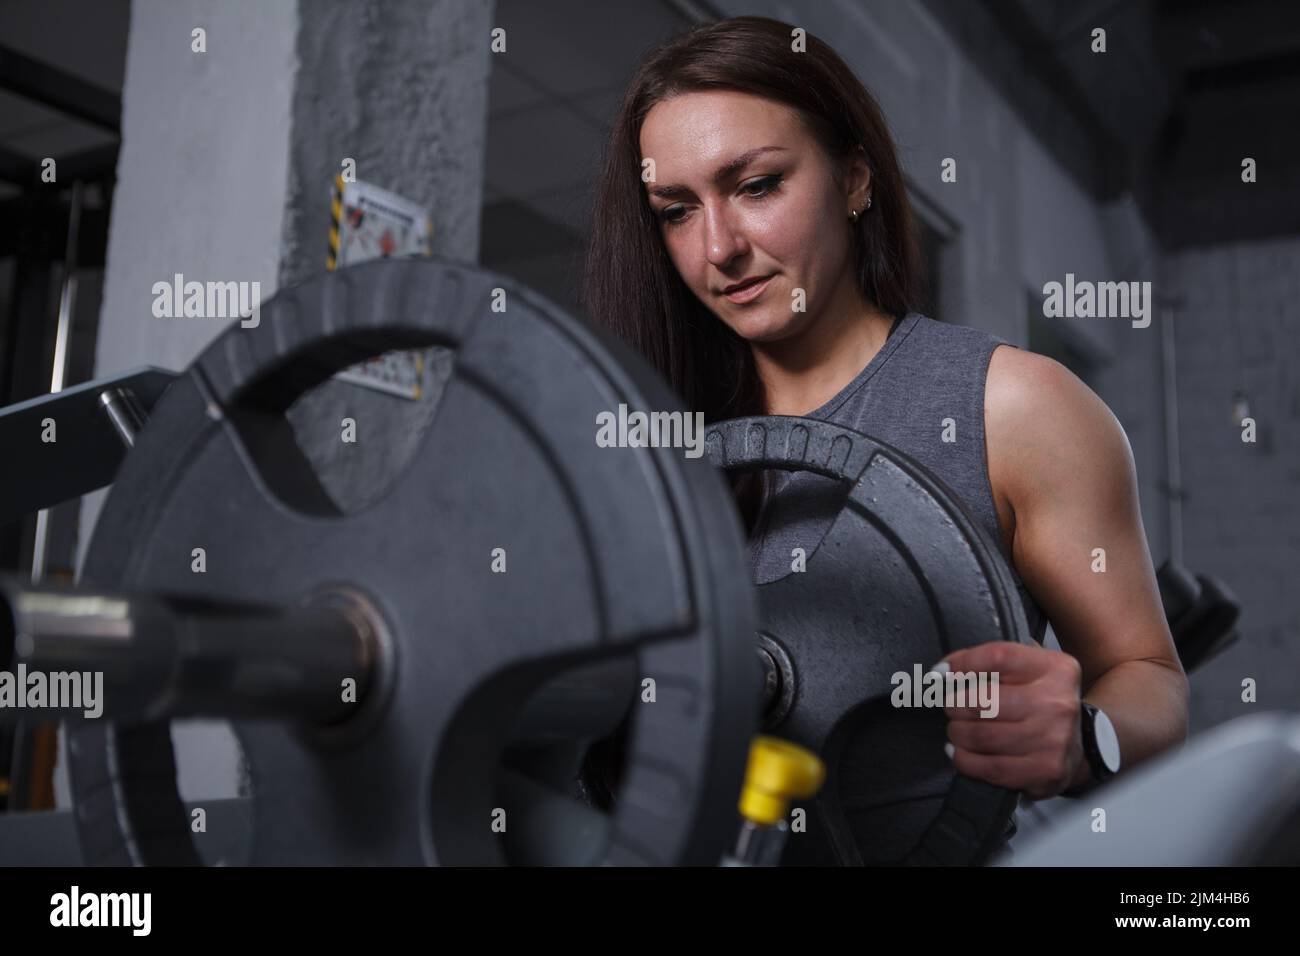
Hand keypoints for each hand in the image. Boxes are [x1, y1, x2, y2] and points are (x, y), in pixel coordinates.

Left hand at [936, 641, 1085, 799]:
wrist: (1080, 744)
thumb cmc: (1041, 701)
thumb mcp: (1027, 668)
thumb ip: (987, 661)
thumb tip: (941, 672)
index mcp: (1055, 669)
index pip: (998, 657)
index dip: (962, 663)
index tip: (941, 674)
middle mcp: (1057, 703)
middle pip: (982, 700)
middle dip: (954, 705)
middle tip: (952, 708)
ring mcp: (1053, 740)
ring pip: (981, 736)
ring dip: (957, 733)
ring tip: (957, 730)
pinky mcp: (1046, 771)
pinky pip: (990, 768)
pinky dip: (965, 760)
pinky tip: (961, 752)